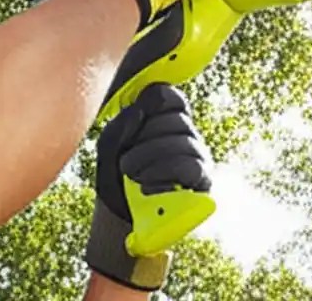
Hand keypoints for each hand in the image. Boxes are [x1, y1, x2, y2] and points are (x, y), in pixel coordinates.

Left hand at [85, 84, 214, 291]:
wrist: (119, 214)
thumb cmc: (115, 174)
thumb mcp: (109, 145)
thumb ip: (122, 123)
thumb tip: (141, 109)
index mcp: (165, 120)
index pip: (170, 96)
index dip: (152, 102)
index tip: (137, 117)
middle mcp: (187, 135)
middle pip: (175, 119)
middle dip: (144, 139)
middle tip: (126, 162)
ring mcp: (199, 157)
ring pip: (183, 143)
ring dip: (149, 159)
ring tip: (133, 176)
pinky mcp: (203, 181)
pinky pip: (190, 167)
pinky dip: (164, 174)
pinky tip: (148, 186)